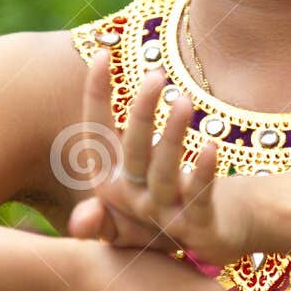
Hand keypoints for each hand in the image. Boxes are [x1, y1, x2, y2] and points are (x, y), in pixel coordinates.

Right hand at [66, 50, 253, 265]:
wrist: (212, 236)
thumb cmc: (166, 198)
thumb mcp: (132, 178)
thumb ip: (106, 149)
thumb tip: (78, 130)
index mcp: (109, 181)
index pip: (96, 134)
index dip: (96, 96)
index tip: (102, 54)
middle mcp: (131, 199)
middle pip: (132, 152)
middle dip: (140, 114)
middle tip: (155, 75)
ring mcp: (163, 216)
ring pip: (164, 175)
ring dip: (172, 137)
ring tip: (185, 100)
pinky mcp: (197, 228)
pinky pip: (198, 198)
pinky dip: (203, 173)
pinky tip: (211, 146)